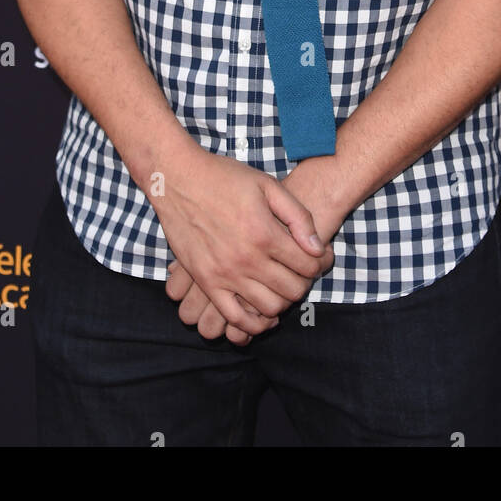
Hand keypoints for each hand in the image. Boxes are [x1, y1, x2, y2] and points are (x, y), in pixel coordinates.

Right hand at [149, 141, 333, 337]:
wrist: (178, 179)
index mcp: (265, 233)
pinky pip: (235, 318)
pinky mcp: (207, 282)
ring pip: (270, 308)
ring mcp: (225, 275)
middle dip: (305, 281)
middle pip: (293, 290)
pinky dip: (253, 323)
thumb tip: (317, 248)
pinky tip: (261, 311)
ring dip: (283, 300)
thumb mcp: (268, 185)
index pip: (309, 266)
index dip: (322, 263)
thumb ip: (298, 216)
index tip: (321, 256)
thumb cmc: (224, 177)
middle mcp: (247, 259)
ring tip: (282, 284)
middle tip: (302, 269)